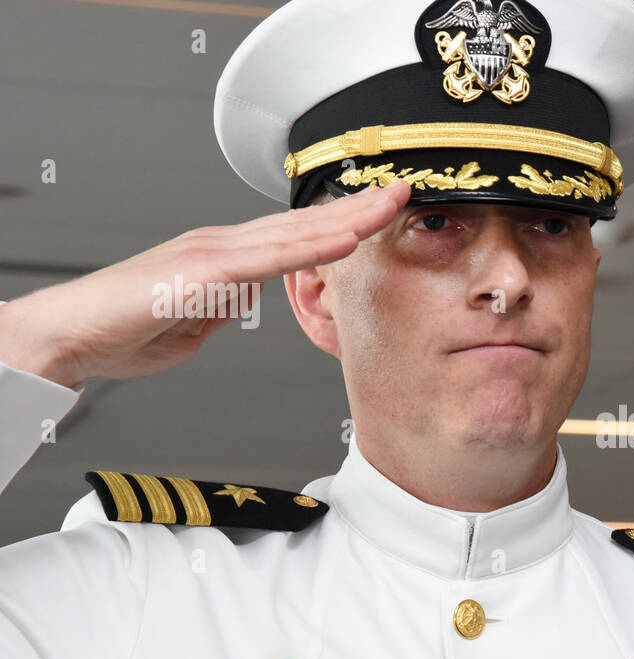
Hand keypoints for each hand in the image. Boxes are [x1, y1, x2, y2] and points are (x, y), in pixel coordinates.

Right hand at [0, 179, 412, 389]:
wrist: (71, 335)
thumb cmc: (125, 330)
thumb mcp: (196, 323)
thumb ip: (227, 306)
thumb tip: (249, 299)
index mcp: (225, 256)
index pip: (295, 235)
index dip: (341, 222)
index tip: (379, 213)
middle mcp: (223, 244)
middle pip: (304, 223)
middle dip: (357, 207)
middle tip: (402, 190)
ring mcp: (213, 252)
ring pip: (295, 232)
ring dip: (348, 218)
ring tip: (389, 204)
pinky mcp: (204, 271)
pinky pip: (271, 258)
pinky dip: (311, 247)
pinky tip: (344, 239)